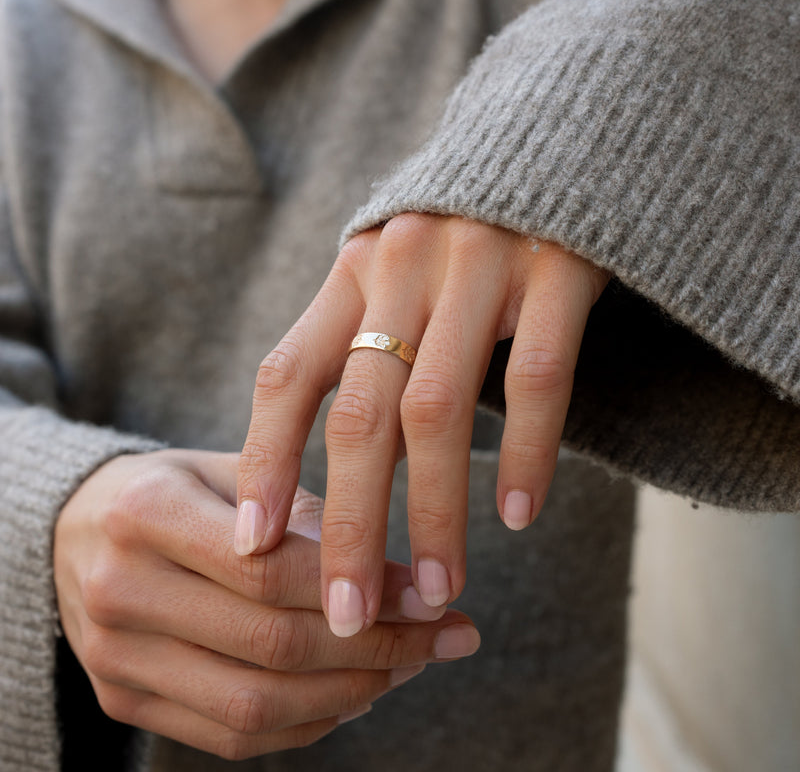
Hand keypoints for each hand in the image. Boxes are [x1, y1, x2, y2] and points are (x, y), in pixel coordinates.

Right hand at [54, 449, 478, 760]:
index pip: (273, 571)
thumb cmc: (177, 489)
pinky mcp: (122, 702)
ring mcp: (116, 659)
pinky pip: (230, 736)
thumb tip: (401, 582)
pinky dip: (307, 723)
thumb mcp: (234, 470)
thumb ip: (306, 516)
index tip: (432, 595)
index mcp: (148, 515)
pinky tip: (356, 692)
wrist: (78, 530)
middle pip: (271, 645)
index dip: (364, 588)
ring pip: (255, 705)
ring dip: (351, 692)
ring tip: (410, 663)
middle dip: (376, 647)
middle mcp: (122, 592)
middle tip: (443, 635)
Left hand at [237, 214, 607, 636]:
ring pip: (441, 410)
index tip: (248, 547)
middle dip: (349, 524)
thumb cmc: (459, 232)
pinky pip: (539, 378)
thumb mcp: (389, 271)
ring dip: (435, 511)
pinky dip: (528, 454)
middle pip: (360, 416)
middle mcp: (403, 266)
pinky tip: (519, 516)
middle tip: (346, 613)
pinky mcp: (558, 267)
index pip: (287, 374)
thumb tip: (324, 469)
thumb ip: (356, 343)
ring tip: (435, 589)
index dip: (260, 462)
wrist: (551, 138)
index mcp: (352, 271)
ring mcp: (482, 264)